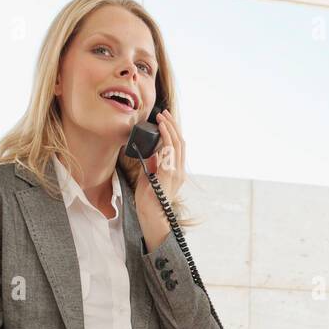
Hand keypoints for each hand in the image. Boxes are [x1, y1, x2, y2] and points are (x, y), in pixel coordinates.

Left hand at [133, 108, 185, 234]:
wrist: (150, 214)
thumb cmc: (148, 199)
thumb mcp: (150, 177)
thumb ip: (153, 164)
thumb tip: (151, 151)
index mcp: (177, 172)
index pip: (179, 148)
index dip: (173, 132)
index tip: (165, 121)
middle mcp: (180, 171)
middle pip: (180, 142)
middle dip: (172, 125)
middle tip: (164, 113)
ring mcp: (176, 172)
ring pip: (177, 143)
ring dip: (169, 127)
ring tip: (162, 117)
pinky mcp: (169, 173)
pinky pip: (170, 149)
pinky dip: (166, 135)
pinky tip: (160, 127)